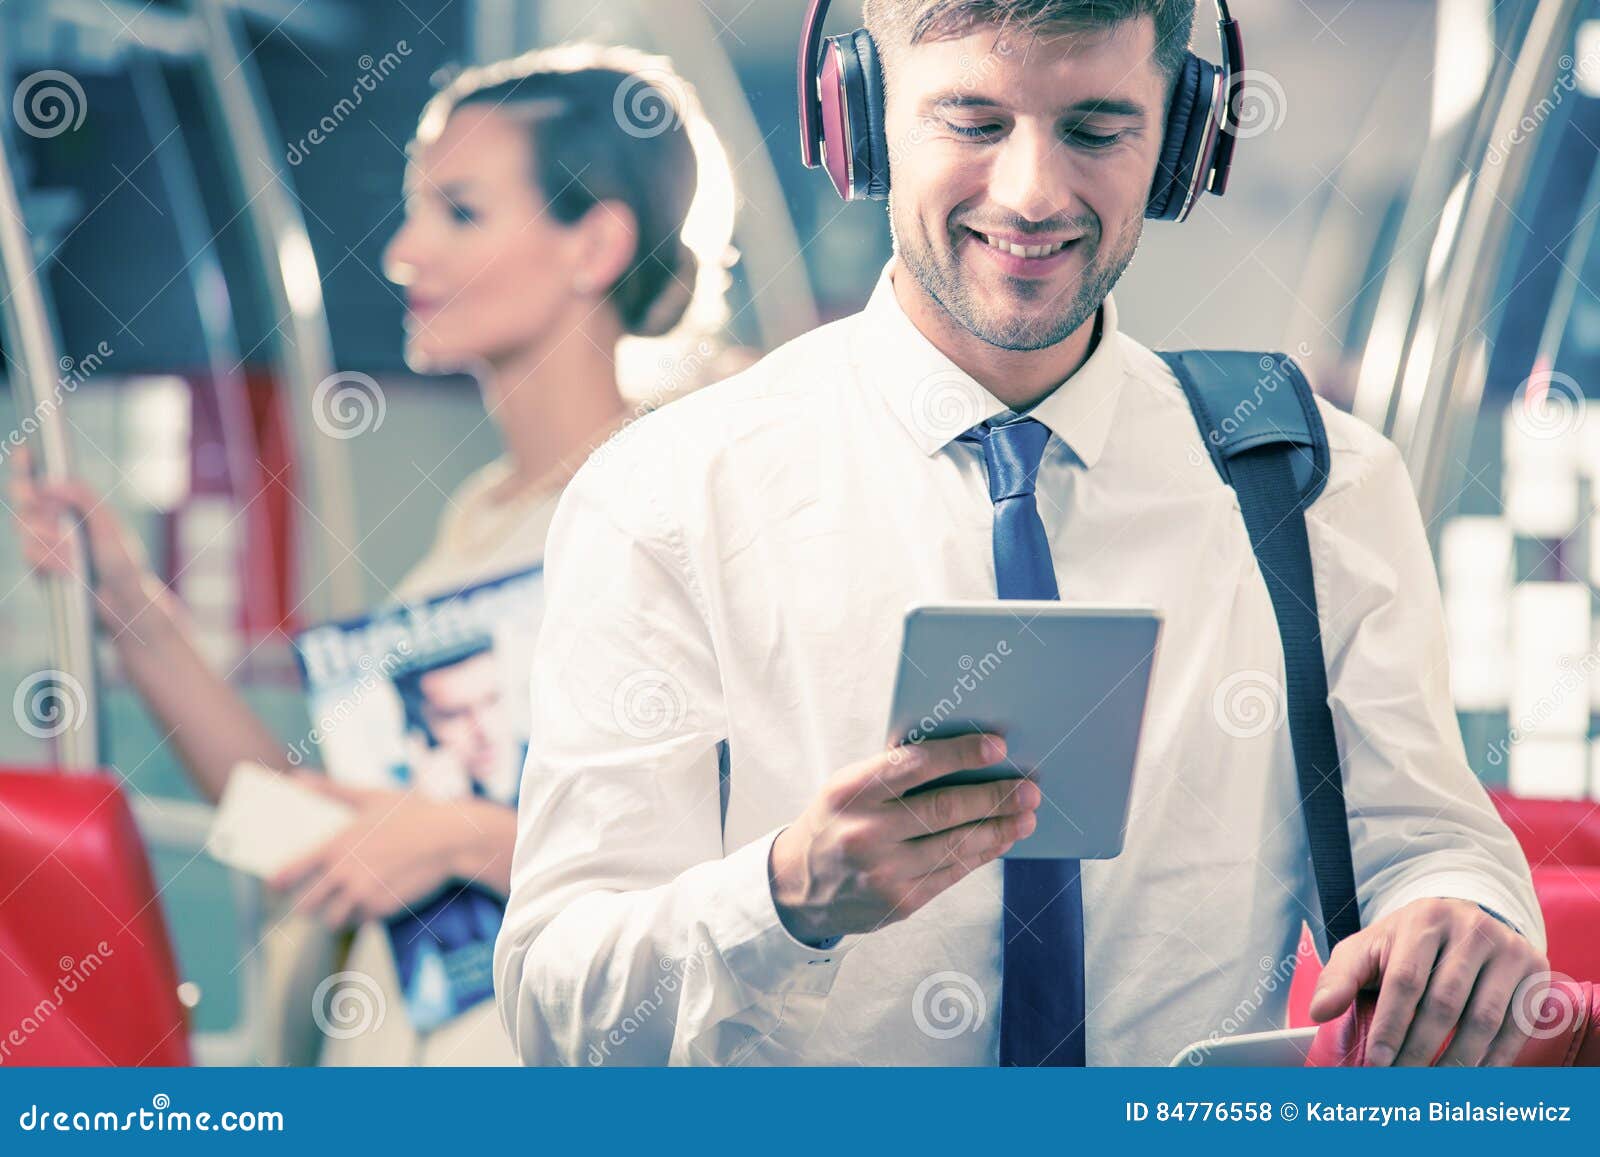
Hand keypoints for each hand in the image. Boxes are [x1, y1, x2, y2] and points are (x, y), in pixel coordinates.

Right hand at [7, 447, 152, 622]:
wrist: (123, 602)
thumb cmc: (122, 561)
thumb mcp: (108, 525)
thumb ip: (83, 499)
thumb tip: (52, 481)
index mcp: (72, 506)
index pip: (43, 481)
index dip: (28, 465)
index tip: (25, 452)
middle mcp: (54, 521)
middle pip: (24, 501)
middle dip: (29, 500)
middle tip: (37, 501)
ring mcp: (44, 544)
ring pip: (25, 529)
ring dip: (48, 540)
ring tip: (71, 554)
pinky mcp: (39, 567)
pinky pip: (30, 557)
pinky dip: (49, 561)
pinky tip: (67, 569)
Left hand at [269, 775, 474, 927]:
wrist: (451, 839)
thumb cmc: (413, 812)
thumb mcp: (370, 795)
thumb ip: (330, 789)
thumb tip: (297, 777)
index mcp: (336, 846)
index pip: (291, 872)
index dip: (278, 882)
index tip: (274, 885)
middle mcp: (344, 874)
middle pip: (305, 906)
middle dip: (306, 905)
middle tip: (312, 900)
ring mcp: (363, 895)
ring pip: (332, 921)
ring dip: (334, 915)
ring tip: (341, 906)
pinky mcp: (383, 909)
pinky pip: (360, 921)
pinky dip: (360, 916)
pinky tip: (370, 902)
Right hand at [769, 733, 1038, 945]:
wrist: (798, 887)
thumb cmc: (835, 823)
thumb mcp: (848, 788)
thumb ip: (893, 774)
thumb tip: (962, 755)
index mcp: (852, 792)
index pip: (915, 765)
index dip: (961, 754)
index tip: (998, 746)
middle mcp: (867, 832)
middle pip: (945, 809)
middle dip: (994, 796)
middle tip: (1029, 788)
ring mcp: (884, 871)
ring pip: (956, 845)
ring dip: (999, 828)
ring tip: (1026, 815)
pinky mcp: (901, 902)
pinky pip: (953, 873)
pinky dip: (982, 854)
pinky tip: (1001, 840)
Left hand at [1307, 897, 1548, 1065]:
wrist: (1462, 920)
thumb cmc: (1405, 943)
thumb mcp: (1367, 948)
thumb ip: (1339, 977)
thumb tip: (1318, 1012)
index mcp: (1424, 919)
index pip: (1406, 981)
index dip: (1392, 1026)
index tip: (1378, 1063)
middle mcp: (1471, 929)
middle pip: (1445, 1004)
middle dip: (1420, 1050)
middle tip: (1402, 1084)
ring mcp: (1508, 949)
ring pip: (1484, 1019)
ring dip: (1457, 1062)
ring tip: (1434, 1089)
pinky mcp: (1535, 972)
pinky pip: (1517, 1027)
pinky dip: (1494, 1060)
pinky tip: (1471, 1080)